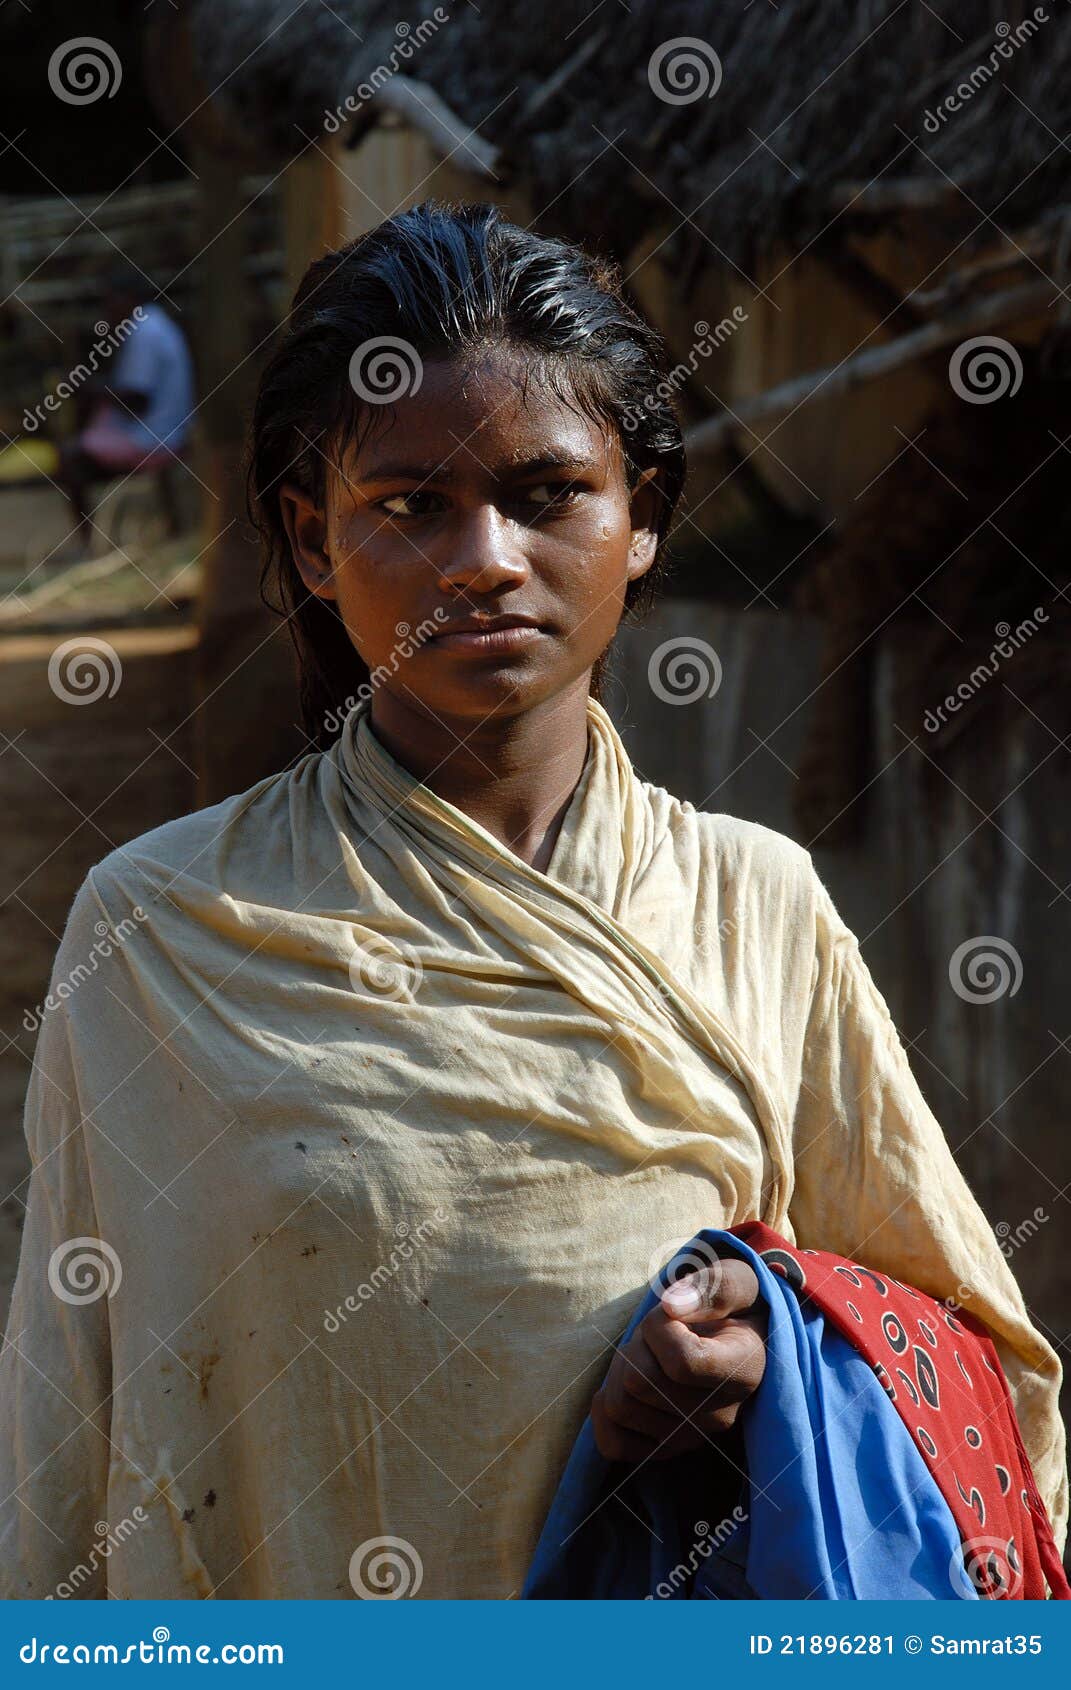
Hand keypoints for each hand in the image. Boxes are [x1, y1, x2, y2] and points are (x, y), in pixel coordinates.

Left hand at [590, 1255, 767, 1462]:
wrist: (734, 1336)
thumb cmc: (731, 1306)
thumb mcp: (735, 1280)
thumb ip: (712, 1287)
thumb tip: (671, 1306)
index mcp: (744, 1371)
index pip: (682, 1363)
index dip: (659, 1329)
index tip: (671, 1311)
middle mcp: (721, 1415)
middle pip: (640, 1382)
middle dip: (637, 1344)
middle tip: (657, 1332)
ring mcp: (692, 1438)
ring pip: (620, 1407)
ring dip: (622, 1370)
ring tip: (648, 1354)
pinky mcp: (665, 1450)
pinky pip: (613, 1443)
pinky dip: (605, 1410)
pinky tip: (623, 1382)